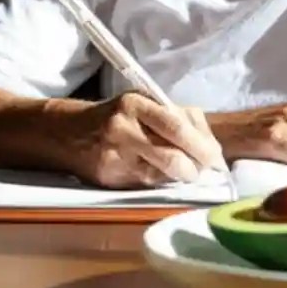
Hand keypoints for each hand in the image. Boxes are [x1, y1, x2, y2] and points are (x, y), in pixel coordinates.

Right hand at [56, 92, 223, 188]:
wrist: (69, 133)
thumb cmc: (119, 116)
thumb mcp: (144, 103)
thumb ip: (178, 117)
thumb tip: (212, 147)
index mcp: (134, 104)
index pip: (176, 126)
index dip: (202, 145)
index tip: (217, 158)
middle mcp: (123, 129)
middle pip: (172, 157)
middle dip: (196, 168)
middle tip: (206, 170)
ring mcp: (115, 157)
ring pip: (163, 175)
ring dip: (182, 176)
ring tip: (187, 170)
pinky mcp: (110, 178)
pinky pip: (148, 184)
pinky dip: (162, 181)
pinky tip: (162, 174)